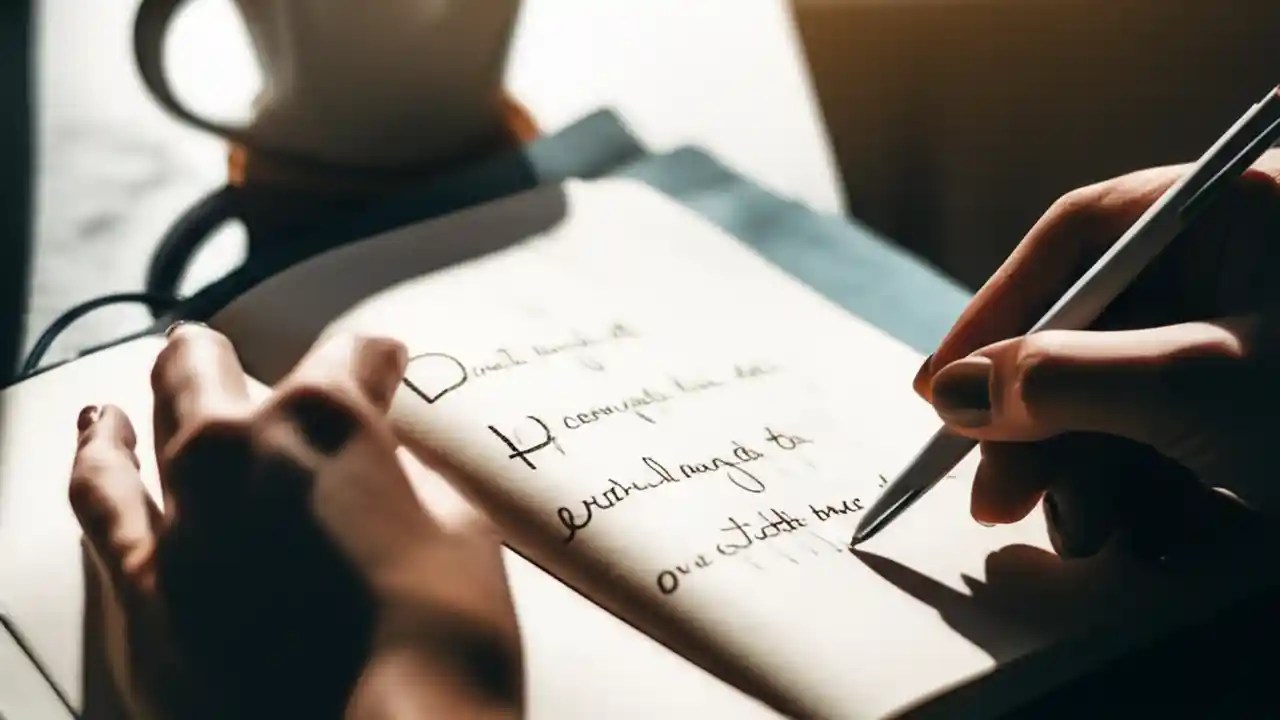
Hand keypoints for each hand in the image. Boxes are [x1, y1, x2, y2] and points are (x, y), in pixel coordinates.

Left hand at [69, 325, 521, 718]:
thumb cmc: (445, 645)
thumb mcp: (462, 538)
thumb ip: (413, 486)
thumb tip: (388, 474)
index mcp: (327, 422)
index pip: (350, 359)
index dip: (374, 360)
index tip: (384, 364)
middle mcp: (239, 449)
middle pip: (214, 370)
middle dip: (235, 356)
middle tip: (243, 354)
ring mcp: (181, 516)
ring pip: (155, 420)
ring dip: (170, 386)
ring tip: (174, 363)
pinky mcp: (141, 587)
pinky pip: (99, 501)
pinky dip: (98, 456)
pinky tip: (99, 433)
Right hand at [914, 149, 1279, 559]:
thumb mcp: (1202, 390)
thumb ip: (1063, 381)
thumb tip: (958, 392)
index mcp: (1238, 212)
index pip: (1082, 237)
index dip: (998, 308)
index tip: (942, 383)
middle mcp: (1241, 262)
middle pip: (1093, 325)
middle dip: (1039, 417)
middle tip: (997, 492)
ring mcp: (1254, 337)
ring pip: (1123, 390)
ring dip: (1085, 468)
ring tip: (1077, 531)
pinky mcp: (1262, 404)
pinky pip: (1168, 431)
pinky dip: (1140, 485)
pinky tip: (1134, 531)